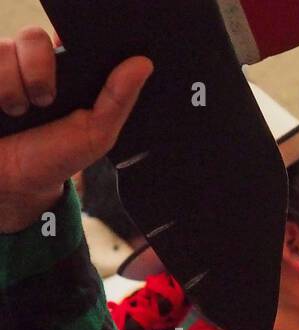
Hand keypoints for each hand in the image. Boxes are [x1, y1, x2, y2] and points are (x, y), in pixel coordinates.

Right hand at [0, 28, 151, 231]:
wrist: (11, 182)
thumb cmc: (53, 157)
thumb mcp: (95, 134)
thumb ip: (118, 100)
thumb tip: (143, 64)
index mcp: (61, 74)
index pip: (63, 38)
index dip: (65, 45)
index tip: (68, 58)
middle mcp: (27, 64)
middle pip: (33, 37)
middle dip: (40, 72)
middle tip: (43, 103)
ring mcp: (1, 69)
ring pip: (3, 50)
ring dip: (13, 87)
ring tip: (17, 113)